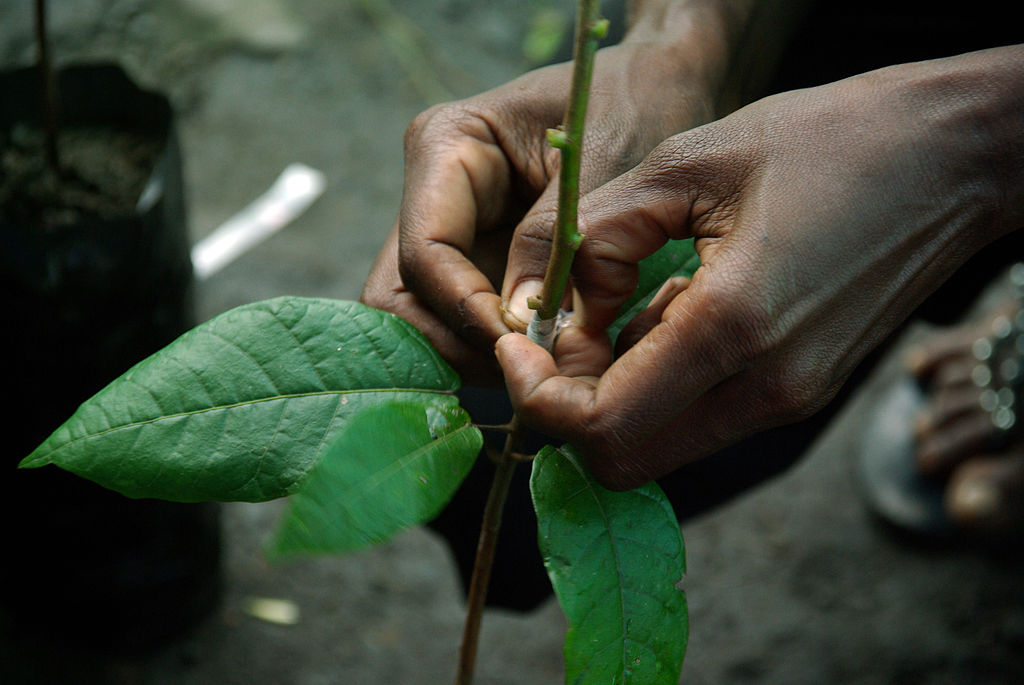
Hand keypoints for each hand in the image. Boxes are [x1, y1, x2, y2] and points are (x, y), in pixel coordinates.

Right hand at [361, 37, 724, 383]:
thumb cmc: (635, 106)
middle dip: (458, 340)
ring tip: (543, 363)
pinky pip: (464, 322)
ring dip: (475, 352)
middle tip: (526, 365)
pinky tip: (546, 353)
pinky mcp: (480, 261)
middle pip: (403, 299)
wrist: (660, 88)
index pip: (423, 254)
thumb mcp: (606, 164)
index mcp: (446, 147)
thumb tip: (520, 323)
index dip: (464, 309)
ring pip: (426, 320)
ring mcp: (454, 232)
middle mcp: (434, 194)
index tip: (524, 340)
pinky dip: (496, 347)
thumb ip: (556, 241)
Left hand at [498, 48, 1023, 488]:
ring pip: (660, 441)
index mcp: (735, 328)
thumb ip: (595, 237)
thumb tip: (541, 303)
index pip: (604, 428)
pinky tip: (667, 308)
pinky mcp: (800, 389)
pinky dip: (657, 380)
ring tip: (613, 305)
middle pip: (624, 456)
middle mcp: (768, 387)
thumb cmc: (828, 140)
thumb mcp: (688, 162)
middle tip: (552, 331)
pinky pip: (700, 414)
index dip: (538, 399)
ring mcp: (790, 397)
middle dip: (565, 404)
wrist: (949, 157)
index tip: (517, 342)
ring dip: (610, 392)